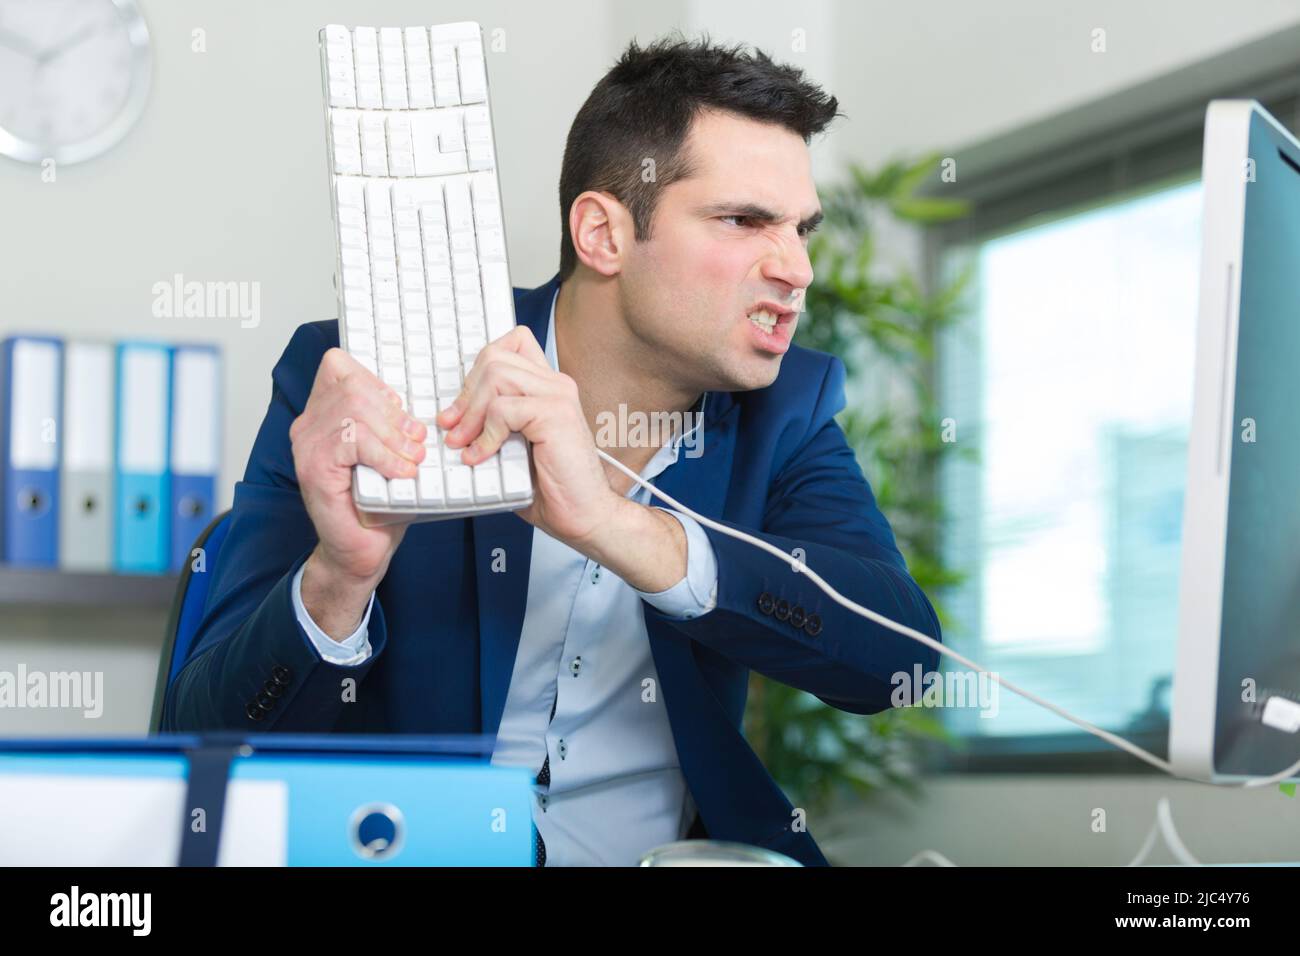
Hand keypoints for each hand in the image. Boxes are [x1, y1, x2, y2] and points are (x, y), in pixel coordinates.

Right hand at [289, 348, 427, 586]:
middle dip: (393, 414)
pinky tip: (401, 472)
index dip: (375, 383)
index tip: (398, 412)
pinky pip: (354, 440)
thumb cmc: (377, 505)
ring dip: (393, 436)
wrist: (360, 552)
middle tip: (414, 441)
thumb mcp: (391, 453)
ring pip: (355, 412)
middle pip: (352, 386)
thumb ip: (393, 424)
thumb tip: (422, 406)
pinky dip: (385, 455)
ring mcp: (307, 446)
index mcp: (322, 414)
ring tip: (412, 457)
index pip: (338, 366)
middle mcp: (308, 425)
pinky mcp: (314, 468)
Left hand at [435, 327, 689, 592]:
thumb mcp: (512, 447)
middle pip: (495, 356)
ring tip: (462, 443)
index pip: (510, 344)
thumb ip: (491, 423)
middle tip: (453, 428)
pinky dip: (484, 435)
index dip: (477, 369)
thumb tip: (449, 417)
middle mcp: (556, 384)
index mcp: (547, 387)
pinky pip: (502, 409)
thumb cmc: (551, 487)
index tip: (461, 408)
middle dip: (465, 393)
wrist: (583, 515)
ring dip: (471, 412)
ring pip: (496, 375)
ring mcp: (558, 396)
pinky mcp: (555, 415)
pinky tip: (481, 456)